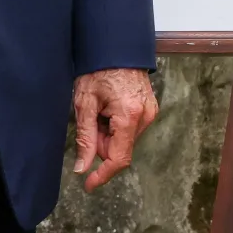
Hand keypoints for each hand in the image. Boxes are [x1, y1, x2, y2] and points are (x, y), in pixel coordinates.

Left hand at [72, 68, 159, 190]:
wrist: (117, 47)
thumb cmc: (99, 70)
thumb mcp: (85, 103)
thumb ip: (85, 138)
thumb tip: (82, 168)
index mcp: (129, 116)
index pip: (119, 158)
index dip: (103, 175)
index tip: (88, 184)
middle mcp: (145, 117)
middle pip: (120, 149)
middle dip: (102, 144)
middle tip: (90, 121)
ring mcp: (150, 113)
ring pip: (124, 140)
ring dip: (109, 134)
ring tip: (101, 109)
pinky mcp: (150, 109)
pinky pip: (130, 129)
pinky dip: (117, 126)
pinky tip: (110, 108)